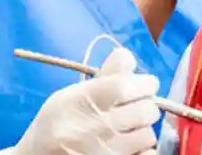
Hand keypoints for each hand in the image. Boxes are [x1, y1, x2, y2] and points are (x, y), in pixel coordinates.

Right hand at [11, 45, 161, 154]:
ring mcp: (104, 153)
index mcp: (79, 102)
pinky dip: (143, 149)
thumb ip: (102, 77)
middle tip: (139, 105)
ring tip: (130, 127)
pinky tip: (131, 145)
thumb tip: (127, 56)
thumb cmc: (54, 125)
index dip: (144, 83)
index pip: (123, 87)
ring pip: (147, 134)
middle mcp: (93, 129)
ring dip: (143, 128)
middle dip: (147, 104)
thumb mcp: (68, 96)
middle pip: (143, 110)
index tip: (148, 83)